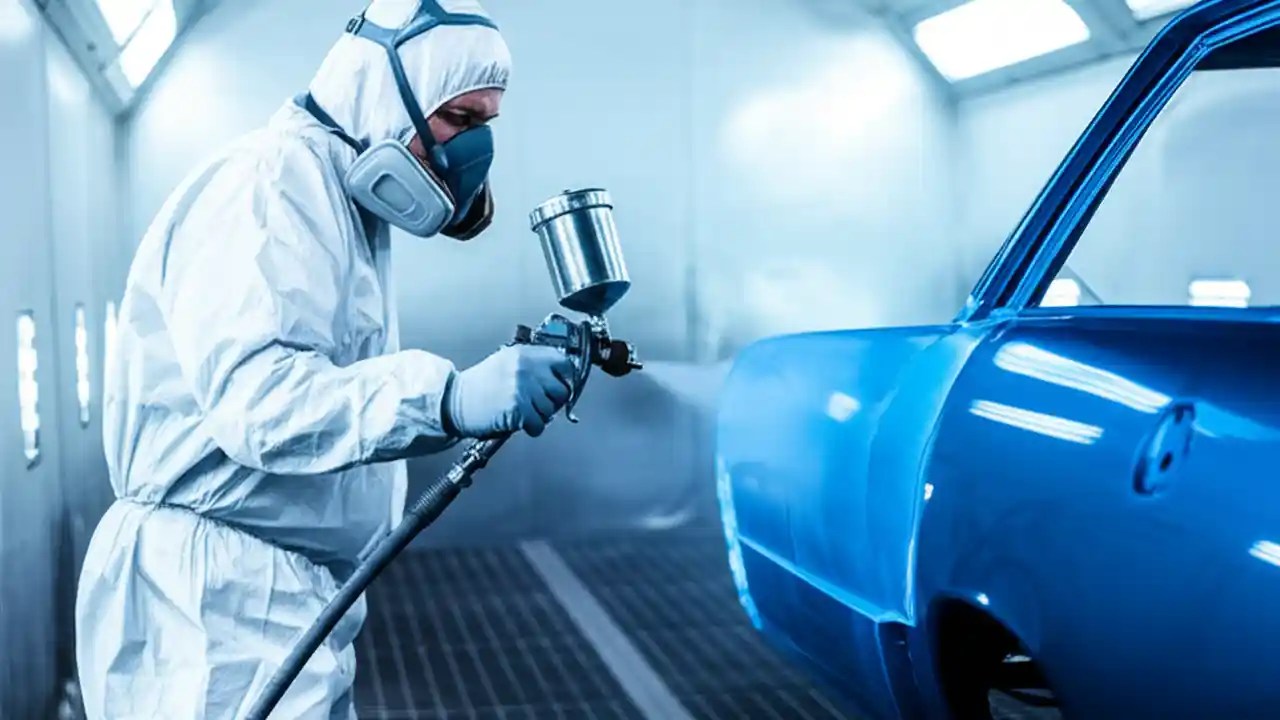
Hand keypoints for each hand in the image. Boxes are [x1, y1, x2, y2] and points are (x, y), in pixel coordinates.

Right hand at [442, 345, 574, 437]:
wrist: (454, 403)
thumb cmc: (477, 386)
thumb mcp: (504, 362)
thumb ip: (530, 364)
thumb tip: (557, 375)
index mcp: (523, 354)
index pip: (562, 362)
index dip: (564, 376)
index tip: (561, 384)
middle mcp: (525, 368)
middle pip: (562, 389)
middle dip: (553, 400)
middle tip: (539, 404)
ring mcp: (523, 388)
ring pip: (551, 410)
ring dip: (540, 416)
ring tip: (523, 412)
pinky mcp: (519, 409)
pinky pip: (540, 425)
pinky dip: (532, 428)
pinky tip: (520, 422)